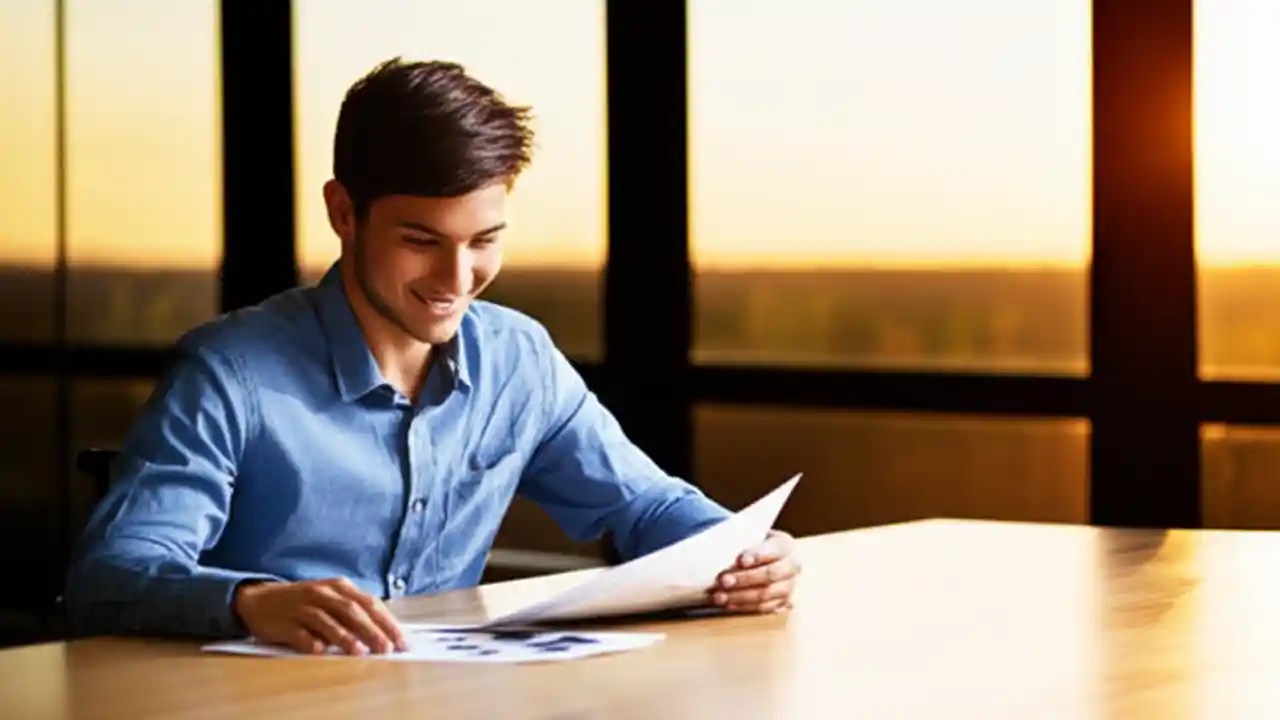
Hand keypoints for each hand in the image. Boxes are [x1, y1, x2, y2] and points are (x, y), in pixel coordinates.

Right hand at [233, 577, 407, 655]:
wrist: (260, 600)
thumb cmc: (304, 603)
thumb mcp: (331, 600)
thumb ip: (354, 613)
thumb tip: (384, 634)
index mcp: (339, 587)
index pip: (369, 603)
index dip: (387, 622)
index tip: (401, 640)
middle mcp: (322, 593)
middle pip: (352, 611)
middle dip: (372, 630)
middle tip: (386, 648)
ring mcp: (302, 607)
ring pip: (327, 620)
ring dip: (344, 637)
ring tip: (359, 652)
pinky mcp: (284, 622)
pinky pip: (298, 632)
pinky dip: (309, 641)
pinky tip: (319, 651)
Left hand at [709, 530, 800, 613]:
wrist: (763, 558)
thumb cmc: (752, 545)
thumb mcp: (750, 536)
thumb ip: (740, 542)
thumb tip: (719, 552)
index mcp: (786, 544)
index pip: (774, 549)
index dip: (758, 555)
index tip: (741, 560)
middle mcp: (792, 566)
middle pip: (771, 574)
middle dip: (745, 579)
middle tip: (723, 581)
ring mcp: (789, 586)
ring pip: (767, 594)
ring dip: (740, 597)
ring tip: (719, 596)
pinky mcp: (782, 603)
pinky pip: (763, 608)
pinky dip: (743, 607)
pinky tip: (727, 604)